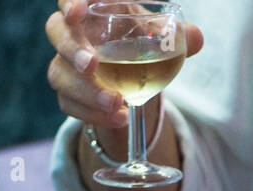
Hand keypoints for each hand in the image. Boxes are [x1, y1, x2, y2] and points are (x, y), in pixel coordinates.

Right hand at [46, 0, 203, 128]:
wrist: (134, 83)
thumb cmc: (141, 47)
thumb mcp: (160, 41)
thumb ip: (178, 38)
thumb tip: (195, 37)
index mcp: (94, 12)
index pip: (71, 0)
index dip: (70, 3)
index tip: (78, 12)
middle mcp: (74, 35)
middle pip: (57, 33)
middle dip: (72, 49)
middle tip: (92, 66)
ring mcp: (66, 66)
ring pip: (59, 74)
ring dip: (86, 91)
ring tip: (116, 102)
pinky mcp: (68, 94)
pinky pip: (69, 104)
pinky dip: (93, 114)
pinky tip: (118, 117)